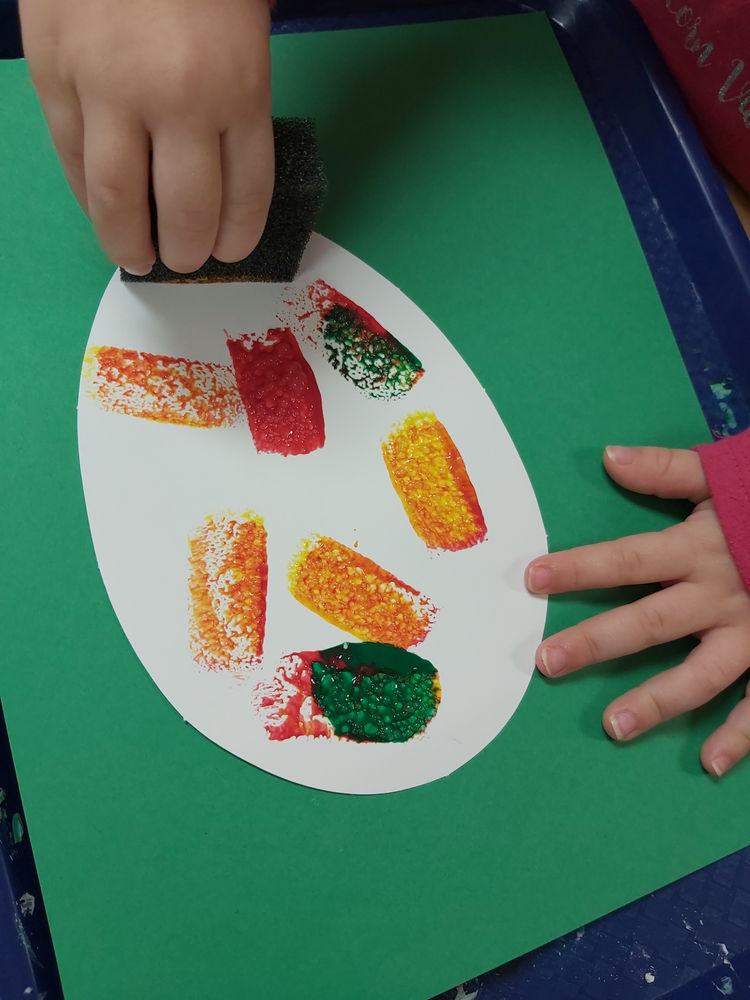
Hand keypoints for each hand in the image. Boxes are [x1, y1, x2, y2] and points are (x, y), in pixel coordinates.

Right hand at [20, 0, 273, 274]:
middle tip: (185, 260)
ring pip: (116, 198)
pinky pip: (70, 157)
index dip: (237, 236)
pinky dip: (86, 194)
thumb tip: (222, 163)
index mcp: (238, 86)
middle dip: (187, 251)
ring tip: (138, 256)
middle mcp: (175, 99)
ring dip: (128, 242)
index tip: (231, 250)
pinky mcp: (52, 73)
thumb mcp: (244, 21)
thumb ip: (237, 93)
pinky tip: (99, 207)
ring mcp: (106, 88)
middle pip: (184, 211)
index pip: (245, 193)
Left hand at [525, 445, 749, 776]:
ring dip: (658, 701)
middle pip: (651, 622)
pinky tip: (710, 763)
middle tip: (547, 661)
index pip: (628, 560)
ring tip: (613, 727)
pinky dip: (741, 734)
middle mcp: (722, 595)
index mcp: (701, 548)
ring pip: (702, 673)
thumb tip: (609, 457)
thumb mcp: (730, 475)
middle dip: (597, 642)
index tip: (531, 579)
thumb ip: (670, 470)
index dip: (579, 569)